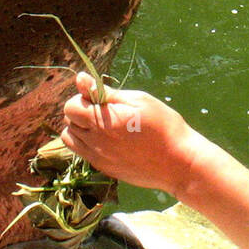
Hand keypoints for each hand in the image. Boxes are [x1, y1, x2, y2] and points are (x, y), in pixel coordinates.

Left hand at [60, 73, 204, 195]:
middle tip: (106, 111)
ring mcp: (98, 159)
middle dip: (81, 113)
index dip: (83, 98)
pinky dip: (90, 144)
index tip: (100, 98)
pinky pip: (84, 154)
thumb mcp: (137, 100)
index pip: (70, 107)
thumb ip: (104, 91)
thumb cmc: (163, 125)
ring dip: (81, 130)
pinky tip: (111, 141)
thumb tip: (80, 79)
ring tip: (104, 126)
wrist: (179, 163)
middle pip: (69, 123)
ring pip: (71, 140)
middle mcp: (95, 142)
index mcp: (102, 121)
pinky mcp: (104, 170)